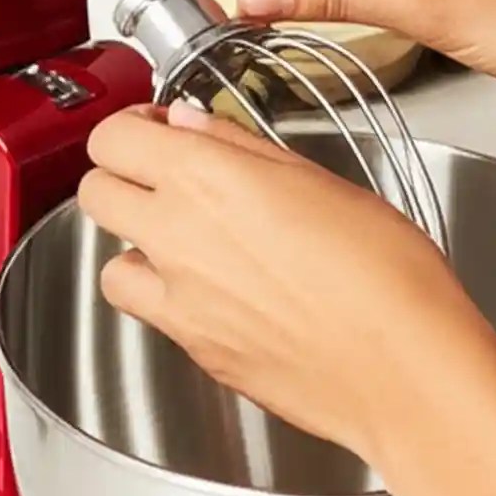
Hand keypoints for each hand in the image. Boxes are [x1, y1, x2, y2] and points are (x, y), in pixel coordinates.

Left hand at [79, 104, 495, 495]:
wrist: (402, 369)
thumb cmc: (386, 274)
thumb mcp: (322, 180)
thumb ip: (240, 148)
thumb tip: (193, 126)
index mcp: (207, 177)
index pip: (112, 137)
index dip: (130, 128)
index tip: (157, 129)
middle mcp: (176, 235)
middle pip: (93, 191)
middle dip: (121, 176)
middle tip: (162, 176)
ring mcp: (176, 298)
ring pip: (107, 259)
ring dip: (133, 244)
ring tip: (181, 240)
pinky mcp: (190, 347)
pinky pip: (146, 311)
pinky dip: (159, 296)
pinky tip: (205, 289)